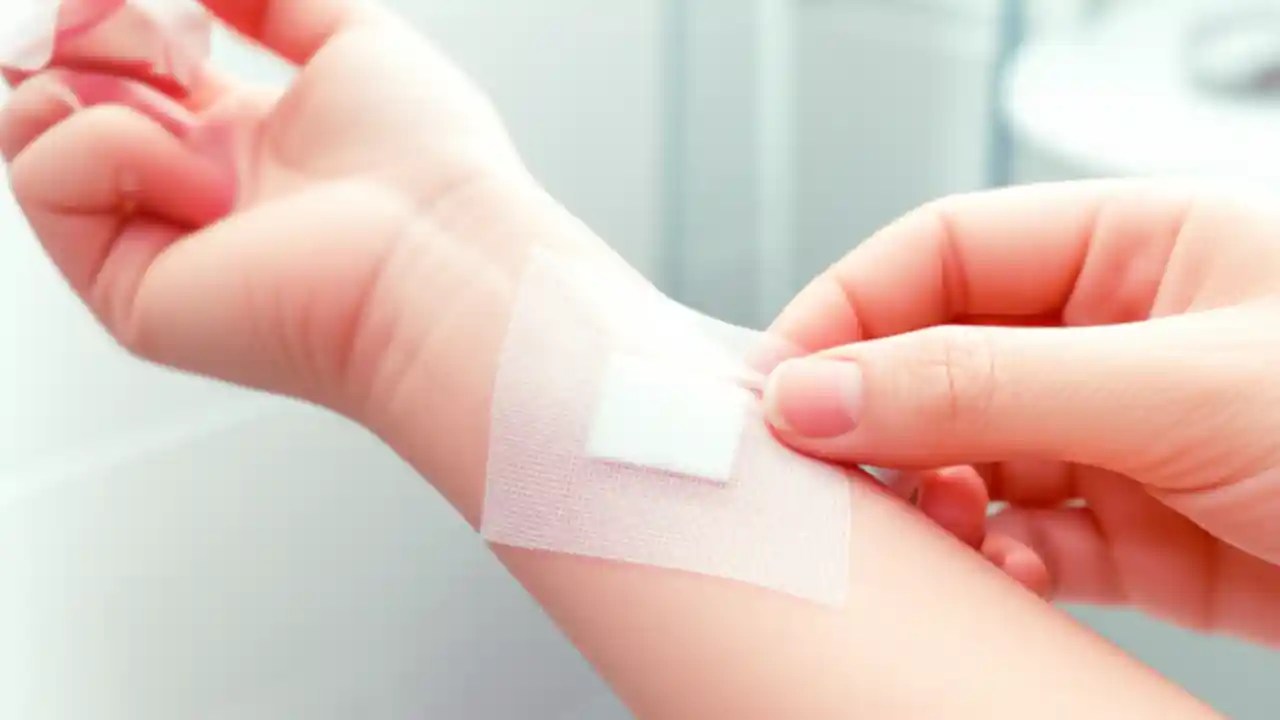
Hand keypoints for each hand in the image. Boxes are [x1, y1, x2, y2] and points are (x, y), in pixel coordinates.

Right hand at [1, 0, 534, 416]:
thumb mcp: (354, 38)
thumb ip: (271, 0)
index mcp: (245, 139)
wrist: (441, 257)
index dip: (117, 14)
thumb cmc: (431, 168)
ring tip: (175, 83)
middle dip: (83, 30)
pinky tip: (199, 178)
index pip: (135, 69)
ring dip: (89, 76)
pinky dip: (109, 148)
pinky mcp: (129, 290)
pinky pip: (47, 181)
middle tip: (158, 34)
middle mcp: (195, 190)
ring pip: (37, 134)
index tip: (156, 4)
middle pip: (68, 93)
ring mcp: (160, 240)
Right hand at [762, 181, 1279, 644]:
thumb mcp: (1175, 391)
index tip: (781, 383)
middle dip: (878, 418)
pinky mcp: (1138, 537)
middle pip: (940, 360)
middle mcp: (1119, 338)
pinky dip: (995, 566)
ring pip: (969, 460)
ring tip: (936, 527)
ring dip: (933, 500)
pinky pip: (1024, 543)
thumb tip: (818, 391)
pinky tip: (1008, 576)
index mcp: (1138, 248)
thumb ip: (983, 388)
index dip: (850, 310)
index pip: (945, 252)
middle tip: (820, 470)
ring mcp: (1123, 440)